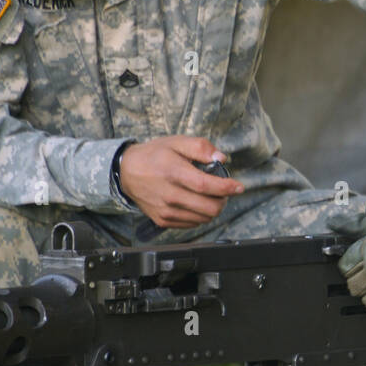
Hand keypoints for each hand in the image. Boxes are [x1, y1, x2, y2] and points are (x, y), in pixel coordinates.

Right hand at [118, 136, 246, 228]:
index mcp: (174, 173)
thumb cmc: (154, 155)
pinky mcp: (163, 220)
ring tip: (209, 196)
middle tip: (222, 190)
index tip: (239, 187)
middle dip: (223, 200)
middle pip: (209, 207)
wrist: (127, 172)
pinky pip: (192, 223)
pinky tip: (196, 202)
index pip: (206, 186)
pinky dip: (200, 215)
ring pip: (203, 218)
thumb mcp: (176, 142)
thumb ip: (200, 147)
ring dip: (212, 208)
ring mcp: (166, 210)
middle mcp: (170, 195)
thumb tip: (221, 158)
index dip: (227, 188)